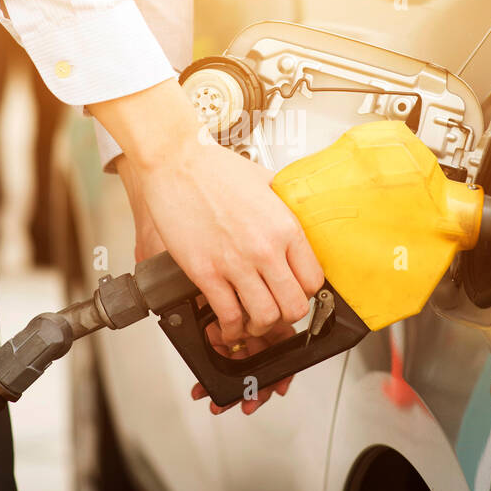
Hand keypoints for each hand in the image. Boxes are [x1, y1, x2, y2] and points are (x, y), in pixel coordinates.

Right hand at [96, 81, 324, 413]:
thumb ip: (285, 208)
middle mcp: (266, 248)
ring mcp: (236, 263)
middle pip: (294, 306)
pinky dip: (231, 330)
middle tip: (277, 312)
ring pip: (264, 317)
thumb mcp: (267, 182)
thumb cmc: (215, 168)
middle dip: (288, 316)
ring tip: (253, 322)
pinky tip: (228, 328)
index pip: (313, 280)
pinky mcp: (206, 272)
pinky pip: (228, 316)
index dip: (306, 292)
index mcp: (286, 227)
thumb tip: (296, 220)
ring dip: (260, 327)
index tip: (296, 292)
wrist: (176, 161)